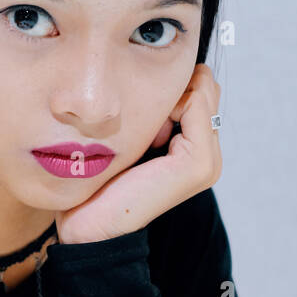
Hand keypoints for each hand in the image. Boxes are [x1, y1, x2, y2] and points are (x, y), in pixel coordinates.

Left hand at [55, 64, 222, 244]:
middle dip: (172, 89)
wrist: (87, 222)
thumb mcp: (133, 134)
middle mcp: (209, 154)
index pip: (200, 88)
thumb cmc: (100, 178)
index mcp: (196, 148)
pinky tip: (150, 134)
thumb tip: (171, 73)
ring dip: (167, 98)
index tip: (140, 115)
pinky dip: (170, 105)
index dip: (170, 88)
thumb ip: (157, 111)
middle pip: (205, 86)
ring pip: (202, 90)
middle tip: (144, 125)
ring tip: (145, 133)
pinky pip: (194, 104)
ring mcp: (208, 161)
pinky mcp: (199, 164)